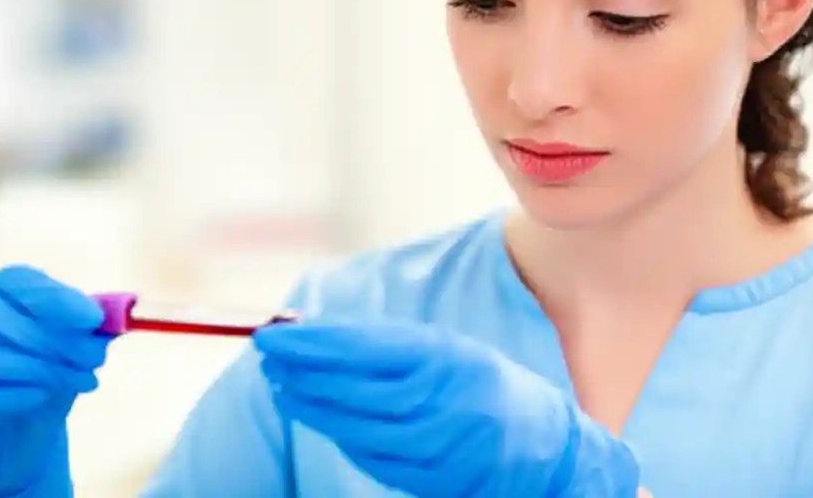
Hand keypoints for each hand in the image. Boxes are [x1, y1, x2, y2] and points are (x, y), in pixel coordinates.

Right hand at [0, 265, 112, 496]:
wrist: (21, 439)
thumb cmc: (47, 379)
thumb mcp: (77, 349)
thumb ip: (94, 330)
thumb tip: (119, 315)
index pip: (14, 282)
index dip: (54, 298)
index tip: (93, 318)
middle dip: (51, 338)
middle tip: (95, 359)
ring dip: (37, 369)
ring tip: (81, 381)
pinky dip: (11, 396)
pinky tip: (43, 398)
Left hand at [252, 321, 639, 497]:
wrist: (545, 447)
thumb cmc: (485, 386)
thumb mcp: (448, 350)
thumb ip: (391, 345)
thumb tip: (318, 333)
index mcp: (448, 358)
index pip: (365, 347)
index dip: (313, 342)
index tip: (273, 332)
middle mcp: (444, 400)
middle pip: (354, 387)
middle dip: (302, 370)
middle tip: (267, 355)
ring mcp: (438, 444)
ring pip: (356, 426)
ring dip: (312, 406)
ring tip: (283, 386)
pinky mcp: (433, 479)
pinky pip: (373, 457)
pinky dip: (342, 436)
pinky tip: (319, 418)